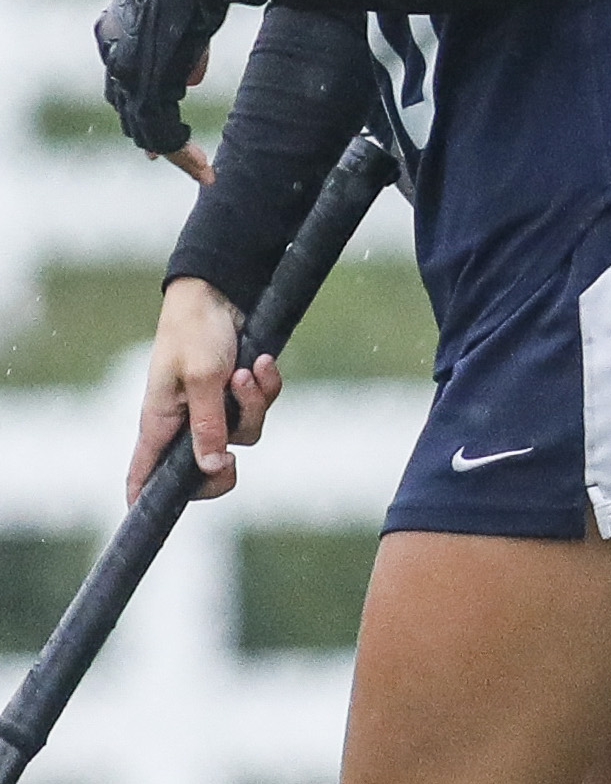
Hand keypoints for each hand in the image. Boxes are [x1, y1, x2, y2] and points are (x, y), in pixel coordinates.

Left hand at [95, 0, 233, 162]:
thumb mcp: (186, 17)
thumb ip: (185, 51)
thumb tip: (192, 78)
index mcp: (116, 34)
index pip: (125, 85)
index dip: (143, 113)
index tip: (158, 138)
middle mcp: (115, 55)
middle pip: (129, 109)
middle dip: (155, 137)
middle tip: (179, 158)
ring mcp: (129, 69)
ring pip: (143, 125)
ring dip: (171, 149)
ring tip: (198, 165)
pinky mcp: (150, 80)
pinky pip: (160, 127)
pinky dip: (179, 150)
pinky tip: (200, 161)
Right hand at [133, 278, 281, 501]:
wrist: (222, 289)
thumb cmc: (197, 330)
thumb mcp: (203, 380)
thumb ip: (209, 426)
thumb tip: (214, 468)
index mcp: (160, 424)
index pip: (142, 476)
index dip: (145, 503)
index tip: (150, 524)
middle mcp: (185, 421)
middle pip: (208, 467)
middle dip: (228, 462)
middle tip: (235, 460)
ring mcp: (214, 406)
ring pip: (245, 432)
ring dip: (254, 403)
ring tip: (247, 371)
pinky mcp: (239, 389)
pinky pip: (261, 404)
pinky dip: (266, 387)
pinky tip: (261, 362)